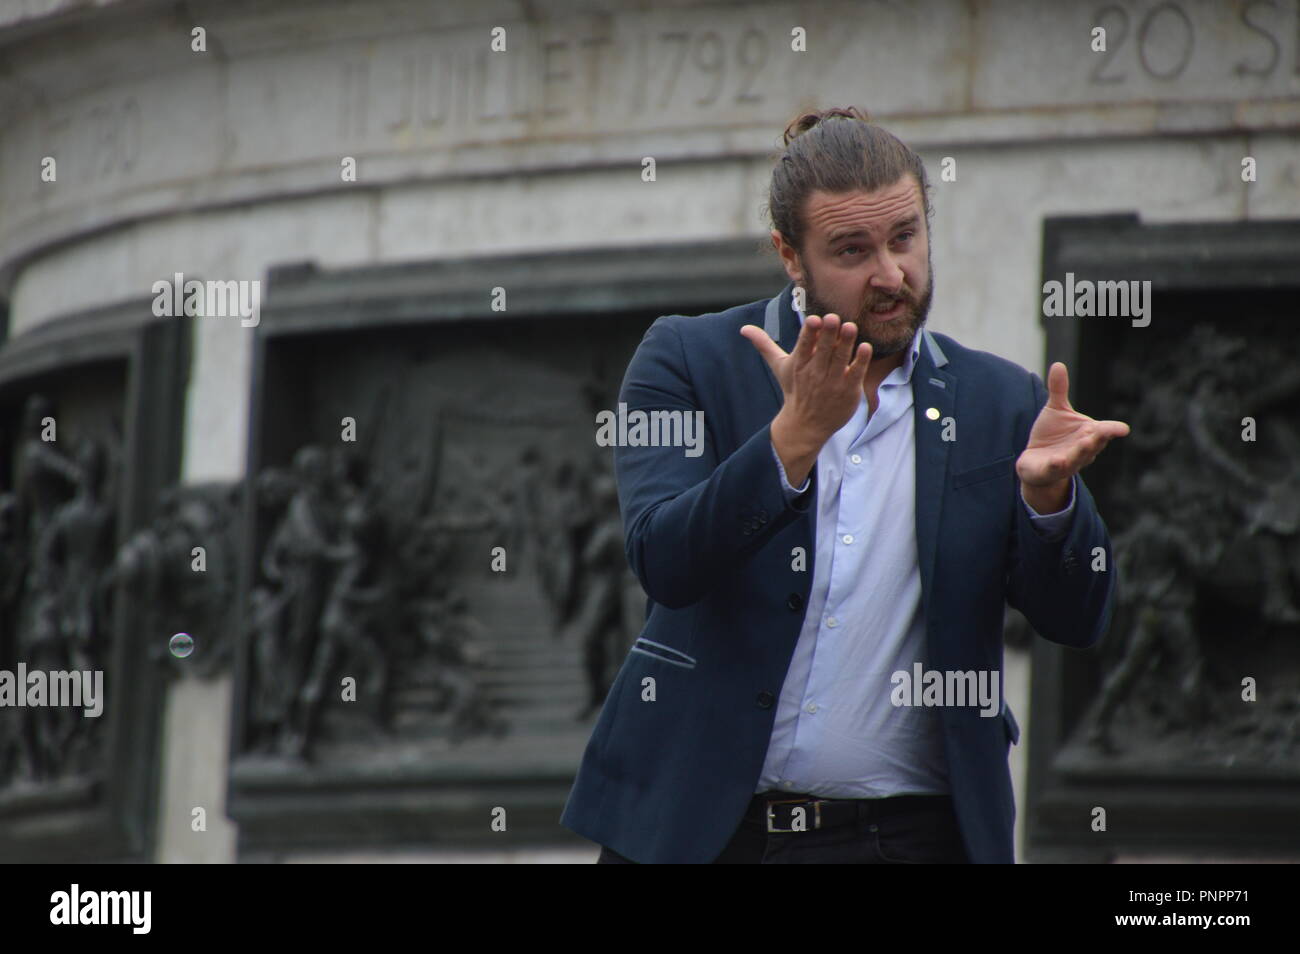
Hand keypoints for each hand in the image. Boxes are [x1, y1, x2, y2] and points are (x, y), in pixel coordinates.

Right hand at [741, 313, 871, 447]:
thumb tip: (743, 328)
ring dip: (846, 343)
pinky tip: (865, 347)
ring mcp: (833, 382)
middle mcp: (815, 372)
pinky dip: (860, 361)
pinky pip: (856, 373)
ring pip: (840, 359)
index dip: (809, 333)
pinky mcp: (849, 390)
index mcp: (799, 364)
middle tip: (833, 318)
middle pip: (823, 350)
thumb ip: (764, 344)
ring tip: (851, 327)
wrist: (806, 426)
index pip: (803, 345)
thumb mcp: (779, 366)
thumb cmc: (794, 389)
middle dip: (828, 334)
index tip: (814, 319)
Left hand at [1017, 362, 1128, 505]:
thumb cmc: (1052, 435)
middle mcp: (1082, 450)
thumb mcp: (1055, 410)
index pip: (1105, 432)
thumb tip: (1058, 364)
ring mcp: (1068, 463)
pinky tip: (1058, 460)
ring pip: (1077, 458)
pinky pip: (1055, 469)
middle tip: (1101, 432)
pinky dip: (1057, 465)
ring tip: (1085, 443)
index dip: (1113, 430)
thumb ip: (1059, 390)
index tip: (1122, 429)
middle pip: (1093, 445)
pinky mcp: (1049, 471)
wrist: (1035, 462)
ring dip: (1081, 452)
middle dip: (1097, 439)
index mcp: (1089, 434)